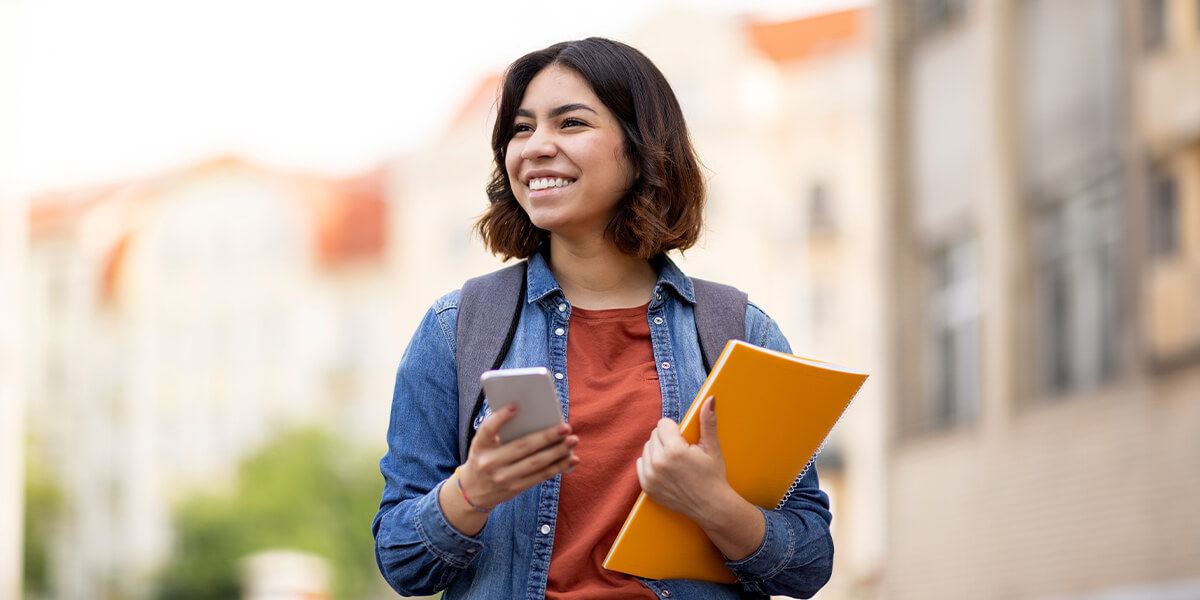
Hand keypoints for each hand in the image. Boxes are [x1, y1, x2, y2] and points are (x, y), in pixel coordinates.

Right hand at [442, 404, 579, 534]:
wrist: (473, 491)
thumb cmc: (485, 456)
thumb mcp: (483, 444)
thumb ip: (500, 430)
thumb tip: (534, 417)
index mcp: (480, 445)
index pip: (488, 429)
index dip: (500, 418)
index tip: (515, 406)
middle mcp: (490, 462)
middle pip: (522, 447)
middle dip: (546, 437)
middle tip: (565, 427)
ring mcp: (503, 478)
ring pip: (535, 463)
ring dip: (558, 452)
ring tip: (573, 441)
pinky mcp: (515, 488)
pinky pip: (540, 476)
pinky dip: (558, 467)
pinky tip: (571, 459)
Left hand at [635, 395, 765, 559]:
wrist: (711, 506)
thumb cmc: (713, 476)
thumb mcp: (712, 447)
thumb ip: (707, 421)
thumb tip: (710, 398)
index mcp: (674, 450)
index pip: (663, 423)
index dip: (676, 429)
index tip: (685, 440)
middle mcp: (659, 462)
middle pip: (654, 434)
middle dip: (667, 438)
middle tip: (682, 452)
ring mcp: (650, 476)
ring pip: (648, 447)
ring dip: (658, 450)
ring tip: (675, 461)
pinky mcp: (646, 486)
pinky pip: (641, 463)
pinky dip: (651, 463)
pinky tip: (666, 469)